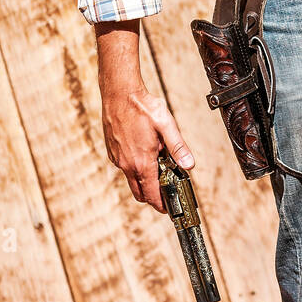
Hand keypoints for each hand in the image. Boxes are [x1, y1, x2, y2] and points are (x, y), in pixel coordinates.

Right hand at [94, 20, 193, 210]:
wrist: (118, 92)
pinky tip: (145, 154)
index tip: (169, 209)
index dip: (161, 205)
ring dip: (144, 181)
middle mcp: (126, 164)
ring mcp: (117, 159)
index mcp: (141, 161)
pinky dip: (135, 169)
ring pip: (131, 180)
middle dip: (153, 197)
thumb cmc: (142, 106)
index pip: (151, 194)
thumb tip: (189, 165)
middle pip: (139, 193)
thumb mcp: (166, 125)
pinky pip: (125, 168)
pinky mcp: (112, 152)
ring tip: (159, 167)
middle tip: (166, 192)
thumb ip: (178, 147)